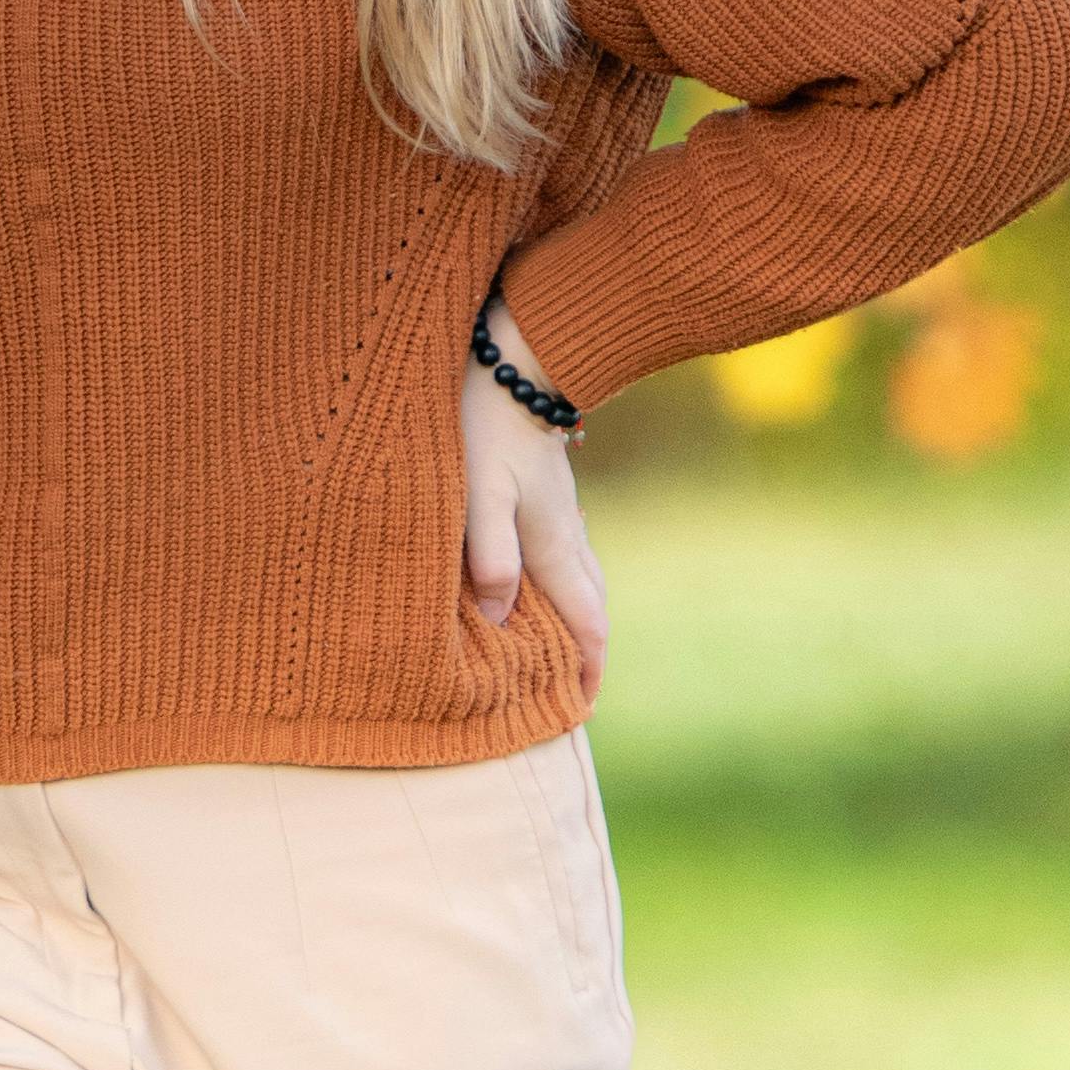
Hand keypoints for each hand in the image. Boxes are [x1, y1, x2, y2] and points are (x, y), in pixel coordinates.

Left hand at [461, 365, 608, 675]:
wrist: (514, 363)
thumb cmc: (485, 428)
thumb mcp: (478, 496)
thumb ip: (490, 557)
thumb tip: (499, 619)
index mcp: (552, 545)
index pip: (584, 621)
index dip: (586, 667)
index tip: (583, 707)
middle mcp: (566, 533)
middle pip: (591, 604)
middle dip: (590, 649)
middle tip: (579, 688)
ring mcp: (562, 510)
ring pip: (583, 576)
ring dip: (581, 615)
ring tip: (569, 643)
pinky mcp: (550, 491)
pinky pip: (570, 551)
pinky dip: (568, 580)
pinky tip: (550, 574)